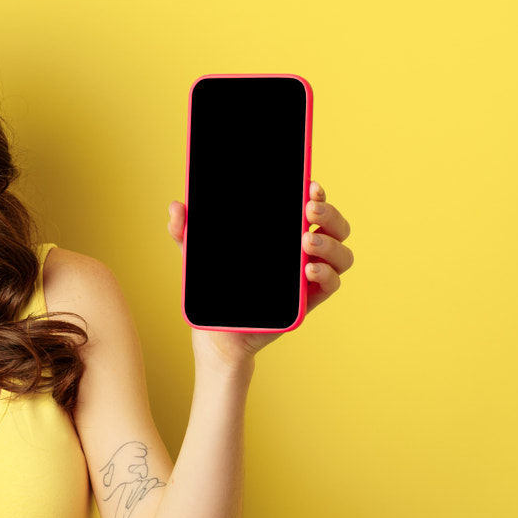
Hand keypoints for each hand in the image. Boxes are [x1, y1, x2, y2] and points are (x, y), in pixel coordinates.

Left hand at [166, 179, 353, 362]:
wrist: (216, 332)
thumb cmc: (214, 288)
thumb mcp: (197, 256)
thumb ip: (186, 232)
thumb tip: (176, 207)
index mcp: (284, 232)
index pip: (312, 206)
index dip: (317, 193)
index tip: (310, 184)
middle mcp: (303, 251)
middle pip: (336, 227)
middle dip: (330, 214)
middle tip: (310, 209)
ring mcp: (309, 276)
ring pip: (342, 255)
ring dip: (331, 245)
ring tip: (307, 243)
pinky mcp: (308, 301)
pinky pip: (331, 284)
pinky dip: (326, 274)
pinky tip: (307, 270)